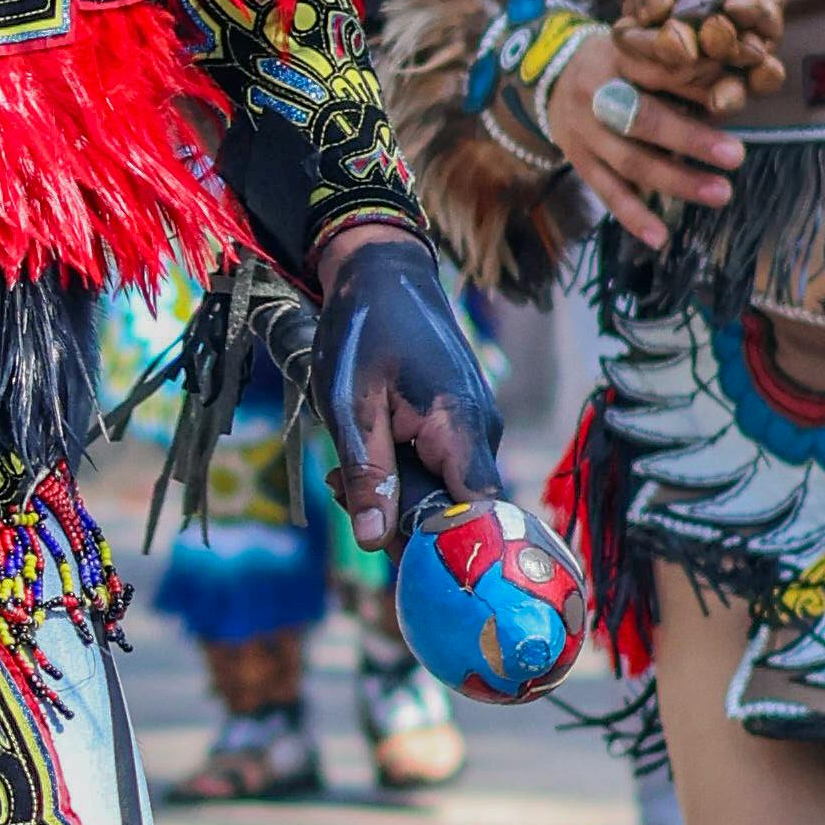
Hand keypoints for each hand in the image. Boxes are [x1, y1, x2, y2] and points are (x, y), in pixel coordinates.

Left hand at [311, 223, 503, 547]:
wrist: (383, 275)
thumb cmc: (364, 333)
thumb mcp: (351, 408)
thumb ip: (368, 476)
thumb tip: (374, 544)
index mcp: (462, 429)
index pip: (478, 514)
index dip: (442, 545)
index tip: (391, 550)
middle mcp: (482, 434)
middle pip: (455, 510)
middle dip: (400, 519)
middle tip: (343, 494)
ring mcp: (474, 429)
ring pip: (442, 491)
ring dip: (393, 495)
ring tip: (343, 473)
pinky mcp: (460, 426)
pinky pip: (438, 469)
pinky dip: (400, 473)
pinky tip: (363, 456)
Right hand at [544, 0, 785, 244]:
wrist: (549, 76)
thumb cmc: (615, 61)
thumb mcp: (638, 48)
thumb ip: (676, 69)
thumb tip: (731, 92)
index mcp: (615, 56)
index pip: (658, 70)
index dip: (696, 84)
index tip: (735, 96)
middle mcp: (594, 94)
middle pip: (643, 120)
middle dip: (690, 140)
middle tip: (737, 156)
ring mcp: (583, 132)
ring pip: (630, 161)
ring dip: (676, 182)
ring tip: (720, 194)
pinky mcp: (578, 160)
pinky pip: (606, 191)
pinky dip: (633, 216)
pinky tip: (660, 237)